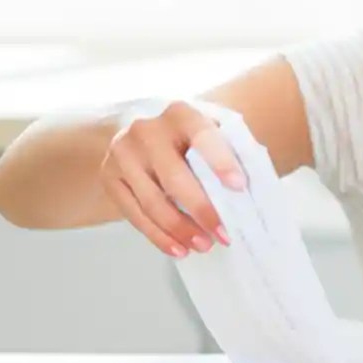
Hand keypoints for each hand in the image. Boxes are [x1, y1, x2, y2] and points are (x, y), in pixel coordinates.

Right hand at [99, 99, 246, 257]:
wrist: (152, 134)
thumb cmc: (194, 140)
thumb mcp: (214, 134)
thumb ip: (232, 154)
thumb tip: (252, 195)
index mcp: (180, 113)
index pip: (202, 136)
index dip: (220, 162)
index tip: (239, 187)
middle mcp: (146, 130)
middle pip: (175, 178)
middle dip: (202, 211)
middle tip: (224, 236)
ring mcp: (123, 153)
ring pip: (153, 202)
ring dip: (180, 230)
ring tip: (203, 246)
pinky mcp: (110, 176)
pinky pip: (135, 214)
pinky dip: (158, 236)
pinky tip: (178, 248)